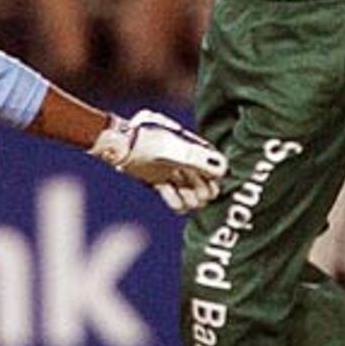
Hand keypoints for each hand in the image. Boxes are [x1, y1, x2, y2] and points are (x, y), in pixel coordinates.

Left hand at [90, 109, 226, 212]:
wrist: (121, 144)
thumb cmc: (149, 141)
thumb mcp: (176, 150)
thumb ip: (199, 160)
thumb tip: (224, 169)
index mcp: (191, 147)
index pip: (213, 168)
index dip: (213, 180)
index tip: (209, 188)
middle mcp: (183, 159)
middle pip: (202, 182)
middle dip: (203, 192)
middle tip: (199, 197)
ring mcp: (170, 170)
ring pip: (188, 191)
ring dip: (191, 199)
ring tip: (187, 200)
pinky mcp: (157, 179)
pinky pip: (172, 195)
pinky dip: (176, 202)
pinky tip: (177, 203)